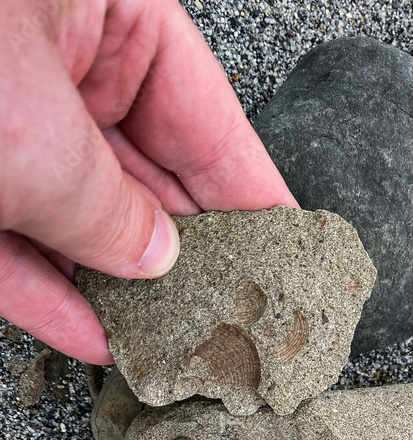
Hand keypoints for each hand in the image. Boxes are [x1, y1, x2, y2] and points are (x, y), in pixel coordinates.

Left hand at [0, 0, 296, 363]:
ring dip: (118, 288)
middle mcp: (53, 66)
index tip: (290, 244)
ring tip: (172, 339)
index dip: (251, 188)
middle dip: (183, 250)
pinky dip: (48, 296)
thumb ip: (108, 208)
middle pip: (144, 174)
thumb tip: (155, 257)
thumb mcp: (38, 137)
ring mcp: (1, 124)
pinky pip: (14, 248)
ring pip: (76, 218)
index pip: (204, 114)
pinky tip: (95, 339)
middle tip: (232, 309)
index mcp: (99, 11)